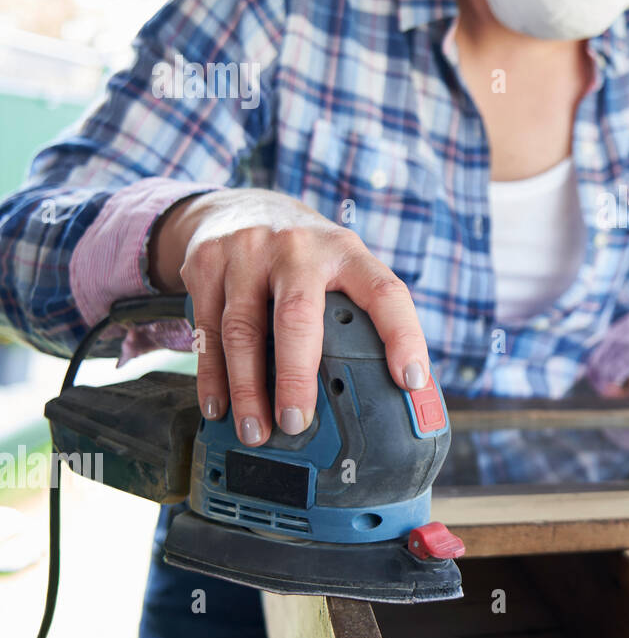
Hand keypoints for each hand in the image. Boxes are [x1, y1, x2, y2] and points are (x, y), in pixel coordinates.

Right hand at [149, 189, 430, 446]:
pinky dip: (212, 376)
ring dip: (248, 390)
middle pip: (298, 316)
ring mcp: (248, 253)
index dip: (403, 337)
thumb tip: (387, 387)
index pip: (385, 293)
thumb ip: (360, 312)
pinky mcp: (207, 264)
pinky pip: (207, 331)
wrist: (241, 207)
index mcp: (347, 253)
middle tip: (298, 422)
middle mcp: (299, 248)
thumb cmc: (305, 254)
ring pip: (243, 330)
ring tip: (256, 430)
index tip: (411, 381)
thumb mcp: (341, 264)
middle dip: (297, 376)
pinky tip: (220, 406)